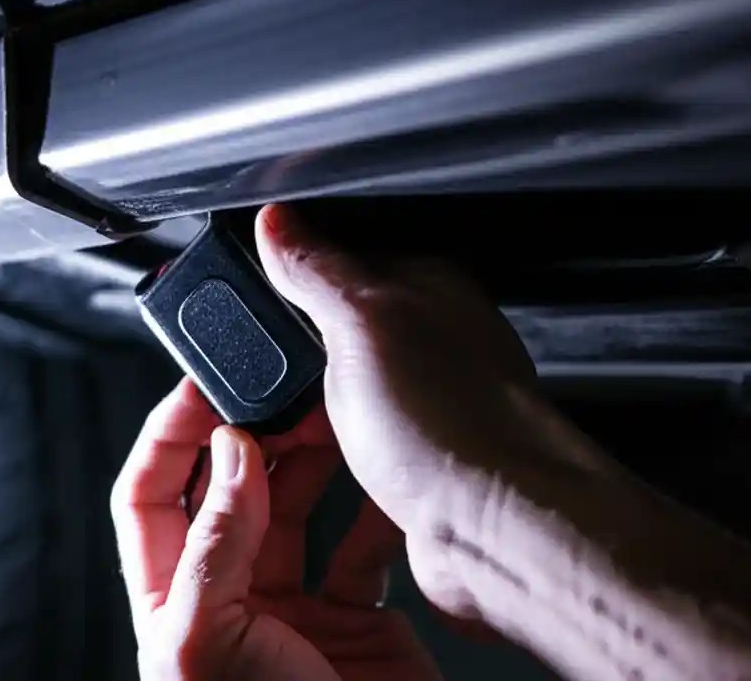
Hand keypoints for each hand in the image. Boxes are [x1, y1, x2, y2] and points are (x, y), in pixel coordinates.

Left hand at [111, 378, 441, 679]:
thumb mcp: (210, 642)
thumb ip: (215, 542)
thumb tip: (230, 451)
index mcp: (172, 600)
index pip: (151, 493)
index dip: (170, 432)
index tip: (205, 381)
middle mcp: (227, 596)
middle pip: (229, 487)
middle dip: (257, 431)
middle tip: (289, 387)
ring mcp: (292, 606)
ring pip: (296, 504)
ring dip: (316, 458)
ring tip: (336, 415)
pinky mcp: (354, 619)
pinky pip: (363, 545)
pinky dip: (377, 509)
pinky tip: (386, 480)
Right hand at [254, 203, 620, 619]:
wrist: (498, 530)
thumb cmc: (454, 423)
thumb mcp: (360, 323)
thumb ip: (315, 269)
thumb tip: (276, 220)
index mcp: (426, 286)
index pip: (340, 257)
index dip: (289, 280)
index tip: (253, 306)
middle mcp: (435, 339)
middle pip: (340, 328)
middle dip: (299, 355)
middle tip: (270, 374)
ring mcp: (431, 401)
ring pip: (348, 390)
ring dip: (316, 409)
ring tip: (298, 424)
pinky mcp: (423, 457)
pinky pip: (360, 442)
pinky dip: (336, 450)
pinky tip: (328, 458)